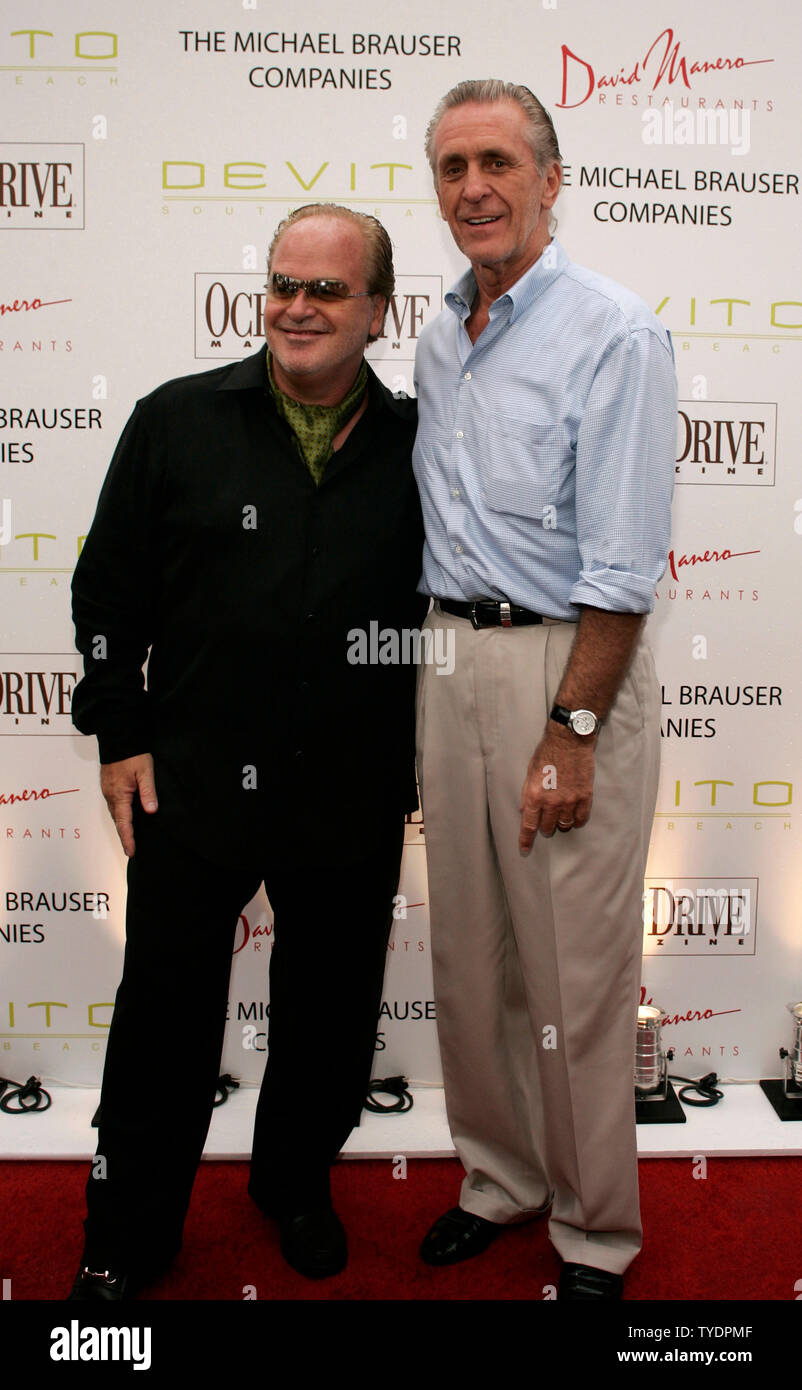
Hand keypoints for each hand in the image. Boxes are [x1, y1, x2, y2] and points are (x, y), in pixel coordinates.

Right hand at [99, 753, 157, 856]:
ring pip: (115, 813)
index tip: (131, 852)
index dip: (128, 838)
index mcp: (119, 794)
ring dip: (121, 826)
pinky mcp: (108, 786)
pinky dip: (119, 815)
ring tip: (129, 838)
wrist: (118, 738)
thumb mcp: (145, 771)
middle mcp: (111, 795)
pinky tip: (125, 817)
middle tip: (130, 850)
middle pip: (117, 821)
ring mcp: (108, 790)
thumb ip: (148, 792)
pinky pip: (114, 805)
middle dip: (124, 836)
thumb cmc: (132, 753)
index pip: (124, 822)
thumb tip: (151, 810)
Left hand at [519, 726, 594, 851]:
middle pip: (548, 828)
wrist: (569, 741)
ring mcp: (570, 800)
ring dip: (561, 825)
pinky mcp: (584, 796)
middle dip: (545, 828)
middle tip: (546, 823)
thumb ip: (528, 794)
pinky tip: (574, 818)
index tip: (525, 850)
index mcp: (534, 796)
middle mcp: (551, 802)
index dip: (526, 840)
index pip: (528, 825)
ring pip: (565, 825)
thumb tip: (524, 811)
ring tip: (560, 819)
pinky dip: (577, 821)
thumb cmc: (547, 753)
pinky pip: (581, 818)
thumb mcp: (530, 773)